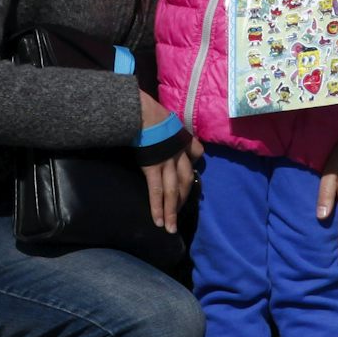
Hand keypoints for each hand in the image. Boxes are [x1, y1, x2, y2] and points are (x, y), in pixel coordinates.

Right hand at [140, 91, 202, 230]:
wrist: (140, 110)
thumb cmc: (147, 109)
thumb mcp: (164, 115)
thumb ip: (164, 123)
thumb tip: (155, 122)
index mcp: (182, 138)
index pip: (196, 152)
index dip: (194, 163)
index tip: (190, 171)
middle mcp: (179, 153)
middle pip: (186, 179)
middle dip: (184, 198)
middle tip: (181, 212)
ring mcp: (167, 163)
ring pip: (173, 191)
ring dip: (172, 211)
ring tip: (170, 228)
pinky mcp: (153, 168)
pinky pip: (156, 191)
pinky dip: (158, 207)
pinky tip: (159, 221)